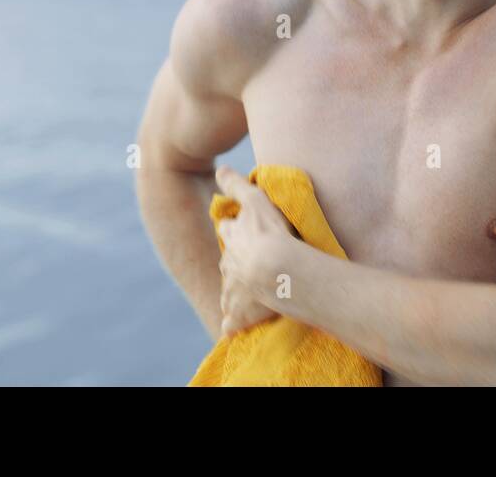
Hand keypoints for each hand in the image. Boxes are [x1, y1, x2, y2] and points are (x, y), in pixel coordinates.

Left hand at [214, 165, 295, 336]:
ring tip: (248, 294)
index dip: (236, 229)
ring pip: (229, 291)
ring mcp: (232, 290)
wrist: (276, 268)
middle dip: (236, 261)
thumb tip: (219, 169)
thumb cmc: (270, 233)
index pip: (229, 230)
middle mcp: (229, 264)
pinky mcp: (238, 313)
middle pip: (228, 261)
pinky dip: (233, 323)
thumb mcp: (255, 199)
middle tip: (251, 262)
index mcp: (234, 238)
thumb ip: (237, 185)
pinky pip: (232, 321)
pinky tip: (235, 326)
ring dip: (235, 292)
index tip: (242, 230)